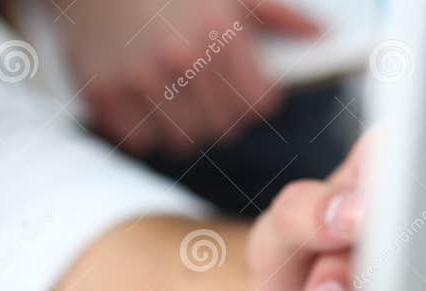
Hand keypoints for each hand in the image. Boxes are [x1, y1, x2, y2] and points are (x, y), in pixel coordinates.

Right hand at [50, 0, 319, 154]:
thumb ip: (278, 15)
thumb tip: (322, 36)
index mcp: (218, 32)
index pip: (259, 104)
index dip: (257, 102)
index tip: (247, 94)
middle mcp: (181, 60)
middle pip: (223, 129)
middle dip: (222, 118)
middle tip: (209, 98)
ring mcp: (139, 80)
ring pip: (183, 141)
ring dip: (185, 129)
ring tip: (177, 100)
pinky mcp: (104, 95)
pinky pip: (141, 141)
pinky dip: (146, 131)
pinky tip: (145, 104)